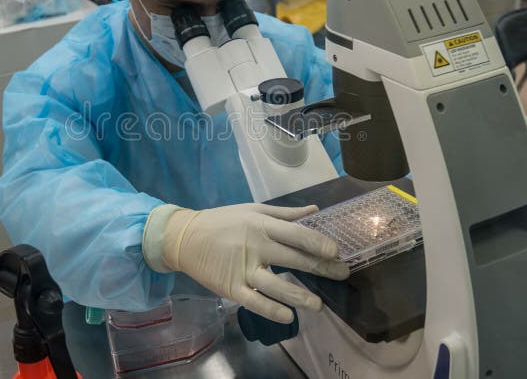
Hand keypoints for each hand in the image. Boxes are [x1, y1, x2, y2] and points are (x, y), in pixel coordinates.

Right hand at [142, 203, 348, 323]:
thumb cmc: (222, 221)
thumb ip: (285, 214)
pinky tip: (289, 316)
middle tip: (342, 274)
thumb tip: (315, 211)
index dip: (318, 243)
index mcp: (261, 225)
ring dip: (300, 296)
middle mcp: (255, 246)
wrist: (184, 237)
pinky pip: (255, 302)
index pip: (296, 234)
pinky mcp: (231, 288)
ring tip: (318, 305)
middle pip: (293, 259)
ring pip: (276, 285)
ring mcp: (242, 269)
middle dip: (321, 268)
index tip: (337, 251)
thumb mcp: (252, 210)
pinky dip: (272, 310)